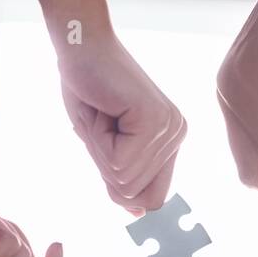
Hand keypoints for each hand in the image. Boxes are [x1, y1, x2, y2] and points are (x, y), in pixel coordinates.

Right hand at [58, 30, 185, 215]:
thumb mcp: (102, 145)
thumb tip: (137, 213)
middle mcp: (177, 135)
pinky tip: (103, 108)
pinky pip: (118, 163)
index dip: (121, 186)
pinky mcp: (154, 120)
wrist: (80, 43)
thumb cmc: (86, 88)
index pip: (154, 198)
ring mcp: (169, 128)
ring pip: (123, 179)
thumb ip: (121, 179)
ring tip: (102, 112)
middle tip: (101, 119)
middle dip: (102, 161)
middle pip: (134, 192)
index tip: (108, 144)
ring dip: (98, 148)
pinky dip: (97, 140)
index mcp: (170, 141)